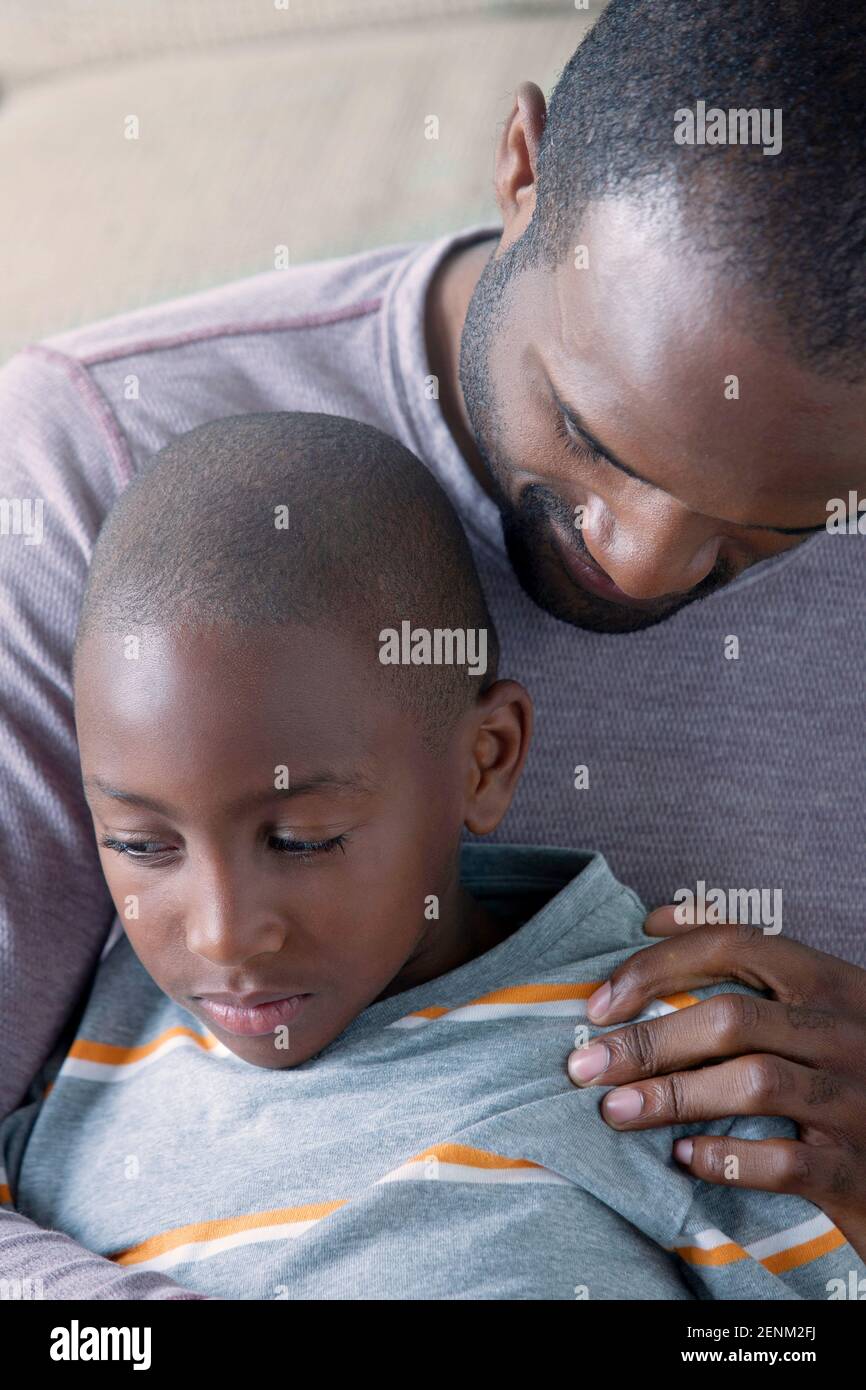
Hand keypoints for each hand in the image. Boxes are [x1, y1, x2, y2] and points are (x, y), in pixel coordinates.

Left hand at [567, 910, 865, 1259]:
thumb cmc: (848, 1066)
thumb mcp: (816, 1000)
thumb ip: (745, 958)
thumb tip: (657, 918)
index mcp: (831, 983)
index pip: (736, 945)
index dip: (658, 966)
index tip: (600, 1003)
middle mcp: (847, 1033)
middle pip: (732, 1019)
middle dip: (647, 1041)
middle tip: (586, 1066)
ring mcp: (856, 1100)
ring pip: (754, 1083)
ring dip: (673, 1096)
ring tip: (615, 1110)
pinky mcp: (857, 1169)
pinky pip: (787, 1162)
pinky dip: (728, 1158)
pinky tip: (685, 1159)